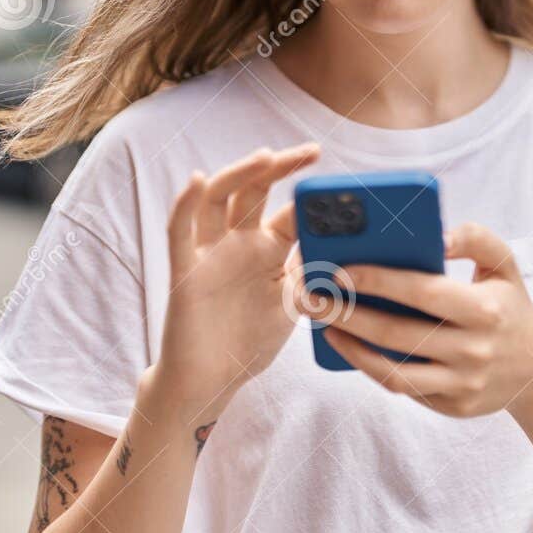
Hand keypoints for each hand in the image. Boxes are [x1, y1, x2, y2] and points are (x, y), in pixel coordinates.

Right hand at [156, 142, 319, 401]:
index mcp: (268, 250)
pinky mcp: (184, 270)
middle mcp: (239, 243)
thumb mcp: (293, 307)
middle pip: (256, 191)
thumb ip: (315, 278)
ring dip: (241, 174)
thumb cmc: (250, 342)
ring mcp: (210, 252)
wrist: (212, 381)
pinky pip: (180, 231)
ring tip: (265, 156)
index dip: (312, 194)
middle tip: (312, 151)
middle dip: (281, 167)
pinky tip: (196, 179)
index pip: (290, 211)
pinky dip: (185, 203)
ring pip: (219, 199)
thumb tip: (353, 254)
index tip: (342, 181)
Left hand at [294, 222, 532, 416]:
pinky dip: (371, 367)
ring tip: (323, 324)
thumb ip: (475, 238)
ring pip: (394, 370)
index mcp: (486, 310)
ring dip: (351, 347)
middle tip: (309, 296)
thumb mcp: (504, 265)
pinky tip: (348, 346)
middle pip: (398, 333)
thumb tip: (437, 235)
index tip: (339, 269)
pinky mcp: (453, 406)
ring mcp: (463, 383)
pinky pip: (402, 388)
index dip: (378, 281)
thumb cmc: (510, 305)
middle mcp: (474, 350)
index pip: (423, 292)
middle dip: (347, 314)